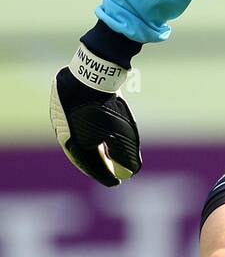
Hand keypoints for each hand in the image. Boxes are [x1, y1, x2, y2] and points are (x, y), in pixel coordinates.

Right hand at [50, 42, 141, 186]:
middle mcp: (64, 136)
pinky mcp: (63, 107)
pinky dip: (87, 134)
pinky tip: (96, 131)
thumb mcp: (123, 134)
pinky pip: (76, 126)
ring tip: (104, 153)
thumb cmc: (107, 106)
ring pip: (78, 140)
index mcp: (75, 147)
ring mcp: (61, 121)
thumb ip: (126, 156)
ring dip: (91, 149)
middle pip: (83, 157)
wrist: (91, 74)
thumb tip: (131, 171)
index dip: (106, 176)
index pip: (92, 168)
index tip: (117, 182)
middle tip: (108, 170)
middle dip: (96, 165)